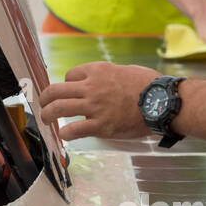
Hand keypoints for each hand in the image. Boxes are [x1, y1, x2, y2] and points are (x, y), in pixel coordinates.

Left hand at [39, 62, 157, 141]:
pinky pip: (74, 129)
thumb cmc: (148, 85)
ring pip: (59, 108)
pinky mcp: (101, 125)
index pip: (69, 75)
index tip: (69, 92)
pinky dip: (65, 133)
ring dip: (47, 114)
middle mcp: (92, 86)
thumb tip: (99, 82)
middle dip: (45, 98)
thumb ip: (107, 76)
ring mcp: (94, 106)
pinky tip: (65, 135)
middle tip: (43, 104)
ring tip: (46, 119)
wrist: (162, 101)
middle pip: (56, 90)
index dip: (67, 84)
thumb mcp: (124, 70)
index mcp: (98, 70)